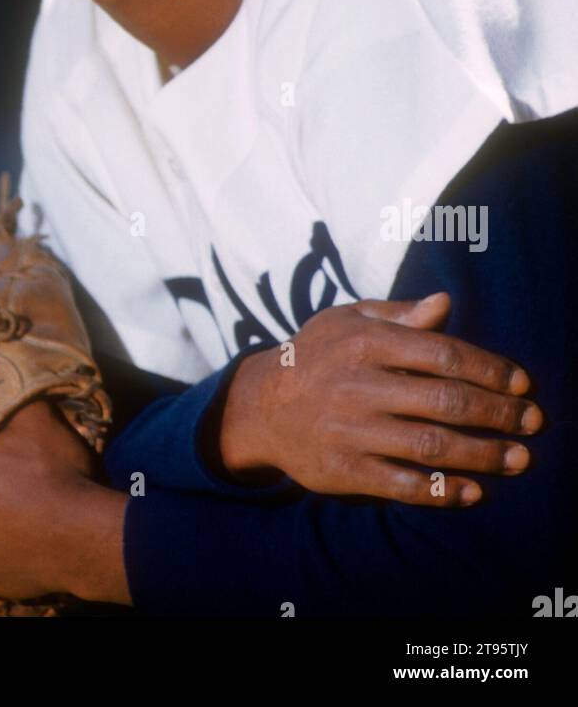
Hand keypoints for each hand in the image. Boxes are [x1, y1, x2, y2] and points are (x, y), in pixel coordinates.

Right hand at [215, 292, 543, 506]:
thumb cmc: (316, 355)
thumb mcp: (347, 320)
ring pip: (431, 446)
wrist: (260, 406)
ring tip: (519, 459)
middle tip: (533, 422)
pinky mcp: (344, 471)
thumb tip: (445, 303)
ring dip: (483, 455)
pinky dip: (443, 491)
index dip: (489, 368)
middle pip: (445, 401)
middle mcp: (358, 385)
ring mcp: (350, 431)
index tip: (522, 383)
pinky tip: (474, 492)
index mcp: (364, 341)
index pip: (442, 353)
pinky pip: (403, 485)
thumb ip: (399, 315)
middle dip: (498, 414)